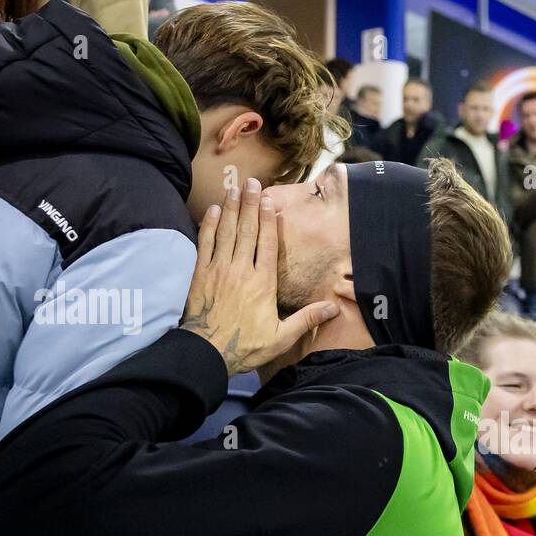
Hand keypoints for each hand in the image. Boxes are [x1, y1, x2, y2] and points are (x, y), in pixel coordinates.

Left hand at [180, 178, 340, 375]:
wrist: (207, 352)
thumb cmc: (246, 346)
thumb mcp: (282, 337)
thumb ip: (307, 319)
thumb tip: (335, 308)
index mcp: (263, 283)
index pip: (267, 244)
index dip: (268, 220)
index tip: (268, 200)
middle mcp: (241, 270)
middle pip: (246, 230)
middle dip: (249, 204)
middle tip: (251, 182)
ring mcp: (219, 269)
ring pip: (226, 232)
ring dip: (230, 208)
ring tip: (234, 189)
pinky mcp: (200, 274)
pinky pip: (205, 243)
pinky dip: (208, 225)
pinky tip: (211, 211)